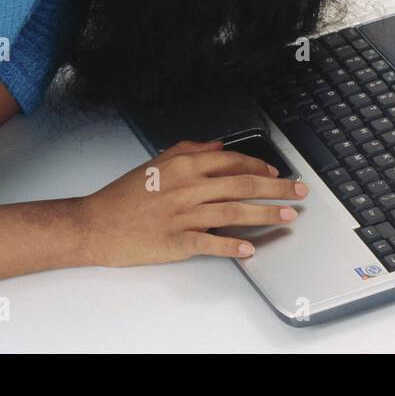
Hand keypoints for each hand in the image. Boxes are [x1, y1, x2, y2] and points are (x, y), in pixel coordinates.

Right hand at [77, 139, 308, 266]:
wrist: (96, 223)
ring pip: (234, 212)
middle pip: (242, 185)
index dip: (260, 168)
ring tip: (287, 217)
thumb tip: (218, 146)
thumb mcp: (156, 163)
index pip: (232, 162)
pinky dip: (232, 246)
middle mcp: (187, 187)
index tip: (277, 174)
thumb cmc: (124, 196)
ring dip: (265, 214)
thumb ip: (189, 150)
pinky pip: (211, 243)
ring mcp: (183, 215)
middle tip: (298, 193)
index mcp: (184, 166)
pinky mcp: (177, 241)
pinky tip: (250, 249)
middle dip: (276, 189)